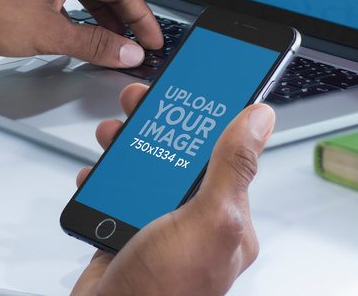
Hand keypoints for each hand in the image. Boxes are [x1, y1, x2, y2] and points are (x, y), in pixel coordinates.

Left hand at [0, 0, 163, 68]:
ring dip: (102, 14)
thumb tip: (125, 50)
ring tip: (110, 41)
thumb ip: (93, 44)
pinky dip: (79, 12)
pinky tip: (74, 30)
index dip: (143, 17)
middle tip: (137, 41)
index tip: (152, 38)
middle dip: (126, 15)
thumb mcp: (49, 34)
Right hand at [72, 84, 274, 295]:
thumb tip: (260, 118)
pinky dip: (103, 177)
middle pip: (180, 151)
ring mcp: (158, 225)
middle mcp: (195, 219)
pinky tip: (98, 173)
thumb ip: (233, 168)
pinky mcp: (125, 232)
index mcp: (227, 216)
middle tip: (140, 103)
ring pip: (146, 166)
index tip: (197, 82)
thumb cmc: (164, 293)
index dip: (210, 113)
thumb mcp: (209, 221)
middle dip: (158, 122)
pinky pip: (116, 191)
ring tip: (113, 135)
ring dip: (127, 145)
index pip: (226, 150)